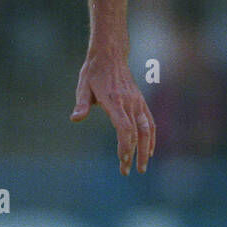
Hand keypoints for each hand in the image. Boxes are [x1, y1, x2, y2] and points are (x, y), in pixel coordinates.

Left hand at [71, 53, 155, 175]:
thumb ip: (81, 104)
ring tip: (142, 167)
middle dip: (134, 154)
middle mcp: (129, 103)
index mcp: (114, 100)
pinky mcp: (140, 102)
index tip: (122, 160)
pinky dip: (151, 138)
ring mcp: (137, 102)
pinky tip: (148, 151)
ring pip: (147, 129)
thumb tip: (75, 119)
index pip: (124, 128)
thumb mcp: (83, 86)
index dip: (125, 146)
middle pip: (137, 133)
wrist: (110, 55)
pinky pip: (149, 122)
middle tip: (128, 172)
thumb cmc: (94, 72)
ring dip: (146, 150)